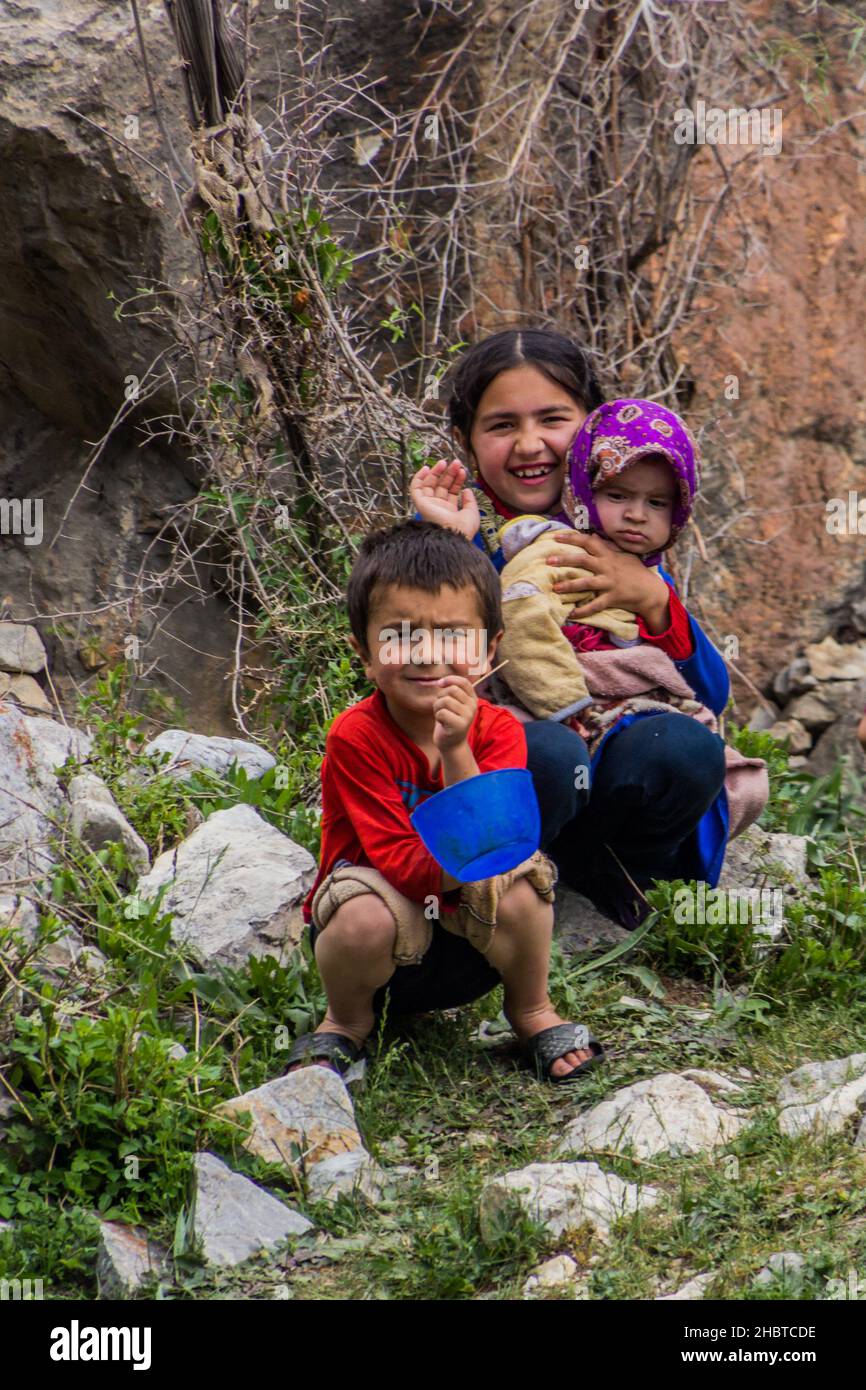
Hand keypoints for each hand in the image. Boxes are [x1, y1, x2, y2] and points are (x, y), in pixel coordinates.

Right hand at [410, 459, 479, 540]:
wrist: (454, 535)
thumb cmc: (464, 528)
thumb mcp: (472, 512)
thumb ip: (470, 500)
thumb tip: (467, 490)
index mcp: (450, 511)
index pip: (452, 491)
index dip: (457, 480)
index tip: (463, 471)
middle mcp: (438, 507)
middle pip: (442, 485)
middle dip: (449, 473)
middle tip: (456, 462)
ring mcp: (429, 505)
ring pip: (430, 484)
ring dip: (436, 472)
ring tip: (445, 462)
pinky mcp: (420, 503)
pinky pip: (415, 488)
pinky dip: (418, 477)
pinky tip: (426, 468)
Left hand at [432, 674, 477, 750]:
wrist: (452, 744)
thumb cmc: (449, 720)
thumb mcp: (453, 703)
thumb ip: (451, 690)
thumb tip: (440, 681)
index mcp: (472, 699)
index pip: (463, 682)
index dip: (450, 679)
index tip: (440, 684)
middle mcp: (473, 706)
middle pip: (452, 690)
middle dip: (440, 696)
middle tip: (440, 707)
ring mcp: (468, 716)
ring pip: (445, 701)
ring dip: (437, 707)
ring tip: (441, 716)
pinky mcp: (460, 726)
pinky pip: (441, 713)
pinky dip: (437, 717)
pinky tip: (442, 723)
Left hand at [545, 530, 669, 626]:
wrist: (650, 591)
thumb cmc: (636, 572)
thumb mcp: (624, 555)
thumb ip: (607, 546)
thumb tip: (592, 535)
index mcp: (609, 555)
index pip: (589, 541)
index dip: (572, 537)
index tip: (555, 536)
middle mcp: (607, 567)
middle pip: (583, 560)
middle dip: (565, 560)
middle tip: (548, 560)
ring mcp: (609, 583)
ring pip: (586, 583)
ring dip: (569, 585)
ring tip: (555, 588)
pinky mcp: (612, 598)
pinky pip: (595, 605)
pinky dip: (583, 611)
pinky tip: (571, 614)